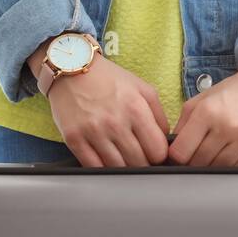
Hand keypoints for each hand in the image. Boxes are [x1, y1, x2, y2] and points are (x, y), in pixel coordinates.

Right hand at [38, 51, 169, 166]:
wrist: (71, 68)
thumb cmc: (109, 79)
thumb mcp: (143, 89)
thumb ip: (160, 115)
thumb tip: (166, 141)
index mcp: (136, 109)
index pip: (157, 150)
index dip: (159, 154)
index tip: (154, 152)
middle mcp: (115, 122)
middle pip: (138, 163)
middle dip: (143, 162)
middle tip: (139, 156)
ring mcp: (93, 132)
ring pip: (117, 168)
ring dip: (124, 167)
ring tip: (123, 157)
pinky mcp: (73, 139)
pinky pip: (93, 166)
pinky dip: (103, 167)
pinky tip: (106, 159)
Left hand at [168, 49, 237, 166]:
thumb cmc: (235, 92)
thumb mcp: (202, 100)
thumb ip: (183, 124)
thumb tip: (172, 151)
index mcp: (207, 111)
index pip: (181, 152)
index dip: (178, 157)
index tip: (182, 156)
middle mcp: (228, 124)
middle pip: (200, 162)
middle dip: (197, 161)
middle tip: (201, 154)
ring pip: (221, 167)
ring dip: (217, 163)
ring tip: (220, 150)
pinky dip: (236, 163)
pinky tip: (237, 150)